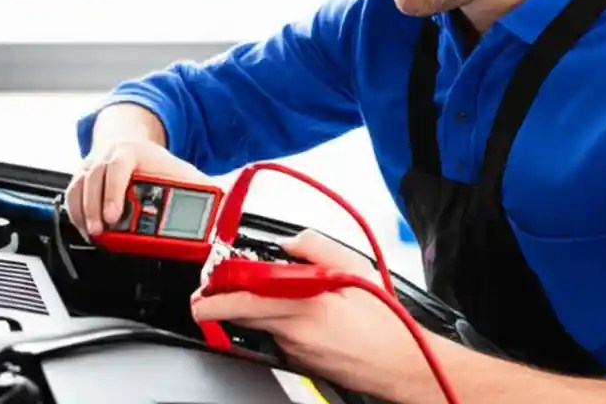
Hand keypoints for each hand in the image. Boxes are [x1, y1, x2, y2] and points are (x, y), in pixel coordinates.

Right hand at [64, 139, 209, 239]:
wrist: (131, 143)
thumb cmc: (157, 163)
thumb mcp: (182, 171)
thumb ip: (201, 187)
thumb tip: (225, 203)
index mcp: (132, 151)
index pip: (119, 165)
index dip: (115, 191)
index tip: (116, 216)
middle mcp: (108, 156)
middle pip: (94, 178)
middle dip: (95, 207)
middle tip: (102, 231)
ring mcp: (92, 167)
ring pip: (78, 187)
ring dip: (82, 213)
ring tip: (93, 234)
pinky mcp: (82, 179)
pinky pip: (72, 195)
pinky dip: (75, 213)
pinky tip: (85, 229)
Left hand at [191, 229, 432, 402]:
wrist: (402, 364)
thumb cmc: (386, 322)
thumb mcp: (357, 271)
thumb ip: (318, 248)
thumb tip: (290, 241)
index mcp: (305, 305)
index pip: (246, 300)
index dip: (218, 296)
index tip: (203, 290)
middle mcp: (294, 332)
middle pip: (244, 316)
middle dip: (222, 305)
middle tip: (209, 297)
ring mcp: (295, 352)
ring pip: (262, 325)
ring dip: (258, 311)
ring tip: (274, 297)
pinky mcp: (300, 363)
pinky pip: (279, 338)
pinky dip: (279, 324)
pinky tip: (301, 318)